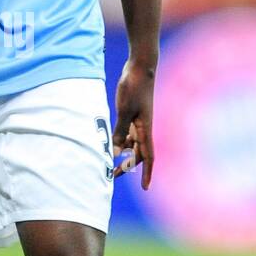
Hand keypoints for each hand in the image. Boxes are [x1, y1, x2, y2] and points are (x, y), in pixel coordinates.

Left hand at [111, 60, 155, 188]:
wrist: (141, 67)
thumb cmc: (134, 87)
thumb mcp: (124, 111)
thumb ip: (119, 131)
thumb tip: (115, 151)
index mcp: (145, 129)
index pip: (148, 156)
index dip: (147, 173)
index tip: (145, 187)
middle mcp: (143, 128)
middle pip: (137, 153)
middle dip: (127, 167)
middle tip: (112, 176)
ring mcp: (137, 121)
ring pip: (130, 144)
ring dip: (120, 154)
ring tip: (107, 163)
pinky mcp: (131, 114)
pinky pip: (125, 133)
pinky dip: (118, 140)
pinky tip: (108, 143)